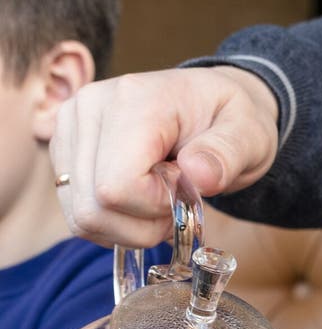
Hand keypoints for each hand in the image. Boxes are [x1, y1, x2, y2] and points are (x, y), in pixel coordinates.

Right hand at [50, 66, 278, 246]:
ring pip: (82, 218)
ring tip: (159, 200)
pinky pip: (78, 217)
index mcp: (132, 100)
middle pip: (94, 209)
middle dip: (143, 224)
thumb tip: (198, 173)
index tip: (185, 189)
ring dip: (128, 228)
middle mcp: (88, 109)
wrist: (212, 107)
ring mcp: (69, 131)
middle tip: (175, 201)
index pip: (116, 187)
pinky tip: (139, 204)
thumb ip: (228, 153)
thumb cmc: (230, 121)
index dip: (155, 206)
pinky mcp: (64, 154)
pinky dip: (114, 225)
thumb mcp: (249, 135)